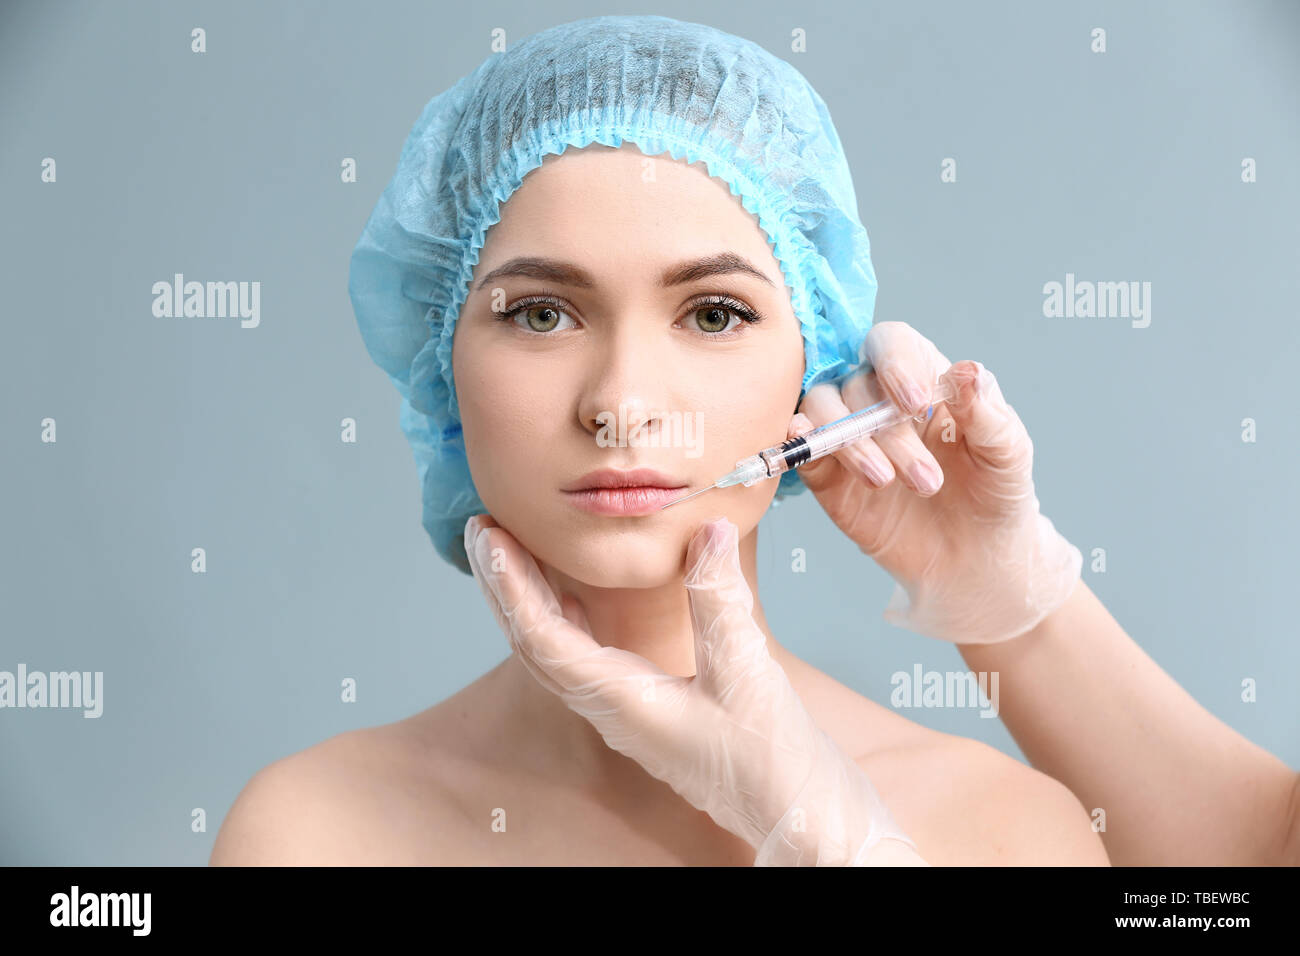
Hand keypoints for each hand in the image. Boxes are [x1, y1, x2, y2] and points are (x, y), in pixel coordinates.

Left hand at [462, 512, 924, 865]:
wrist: (801, 818)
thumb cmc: (773, 760)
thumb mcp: (748, 671)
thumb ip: (719, 599)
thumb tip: (706, 529)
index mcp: (621, 702)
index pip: (543, 637)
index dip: (511, 583)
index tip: (488, 534)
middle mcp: (612, 710)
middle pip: (537, 642)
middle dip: (506, 585)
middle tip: (482, 529)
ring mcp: (628, 714)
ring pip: (558, 652)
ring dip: (532, 600)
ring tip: (516, 551)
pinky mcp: (651, 712)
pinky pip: (588, 660)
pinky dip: (570, 620)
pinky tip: (575, 595)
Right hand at [793, 321, 1081, 644]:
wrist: (976, 561)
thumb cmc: (996, 494)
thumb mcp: (1007, 453)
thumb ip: (987, 411)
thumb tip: (965, 369)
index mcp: (923, 378)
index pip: (892, 344)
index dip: (895, 365)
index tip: (915, 404)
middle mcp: (878, 399)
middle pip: (857, 386)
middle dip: (889, 433)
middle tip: (928, 482)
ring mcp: (849, 435)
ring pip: (821, 409)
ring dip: (849, 442)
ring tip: (884, 482)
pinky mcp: (827, 475)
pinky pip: (801, 449)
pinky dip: (799, 444)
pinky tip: (810, 452)